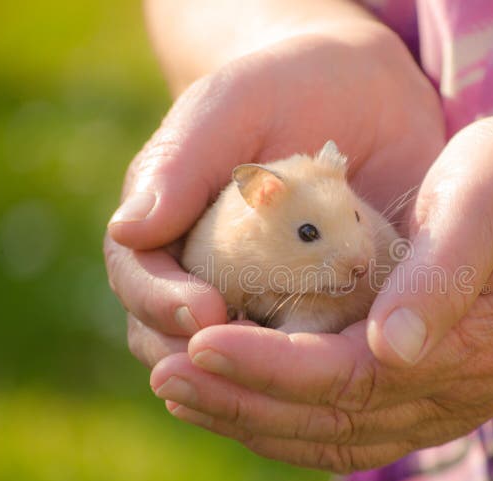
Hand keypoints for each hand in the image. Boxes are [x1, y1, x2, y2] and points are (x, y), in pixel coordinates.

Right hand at [104, 23, 444, 366]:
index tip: (202, 311)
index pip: (138, 275)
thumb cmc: (290, 86)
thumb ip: (183, 158)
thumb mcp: (237, 102)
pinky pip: (301, 354)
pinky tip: (336, 373)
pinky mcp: (313, 310)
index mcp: (166, 220)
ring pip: (234, 358)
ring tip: (290, 383)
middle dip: (198, 354)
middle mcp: (203, 266)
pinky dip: (309, 369)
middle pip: (172, 333)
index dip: (159, 301)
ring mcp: (258, 295)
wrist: (365, 98)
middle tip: (241, 362)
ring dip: (254, 376)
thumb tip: (126, 230)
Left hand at [147, 107, 492, 470]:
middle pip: (330, 422)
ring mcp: (438, 405)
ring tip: (182, 389)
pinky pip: (339, 427)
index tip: (198, 344)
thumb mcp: (483, 201)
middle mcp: (454, 396)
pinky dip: (277, 415)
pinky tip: (230, 391)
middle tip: (168, 375)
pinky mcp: (419, 397)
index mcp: (468, 352)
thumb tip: (390, 349)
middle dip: (243, 401)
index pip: (349, 379)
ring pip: (328, 438)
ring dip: (249, 417)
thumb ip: (440, 274)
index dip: (270, 368)